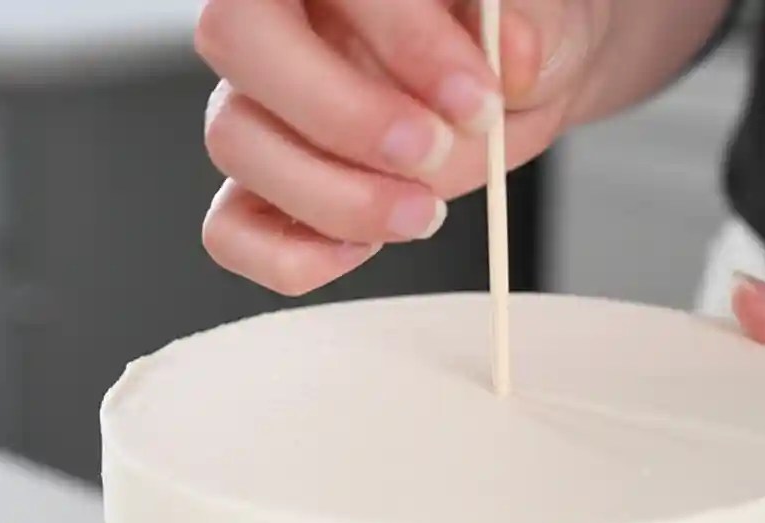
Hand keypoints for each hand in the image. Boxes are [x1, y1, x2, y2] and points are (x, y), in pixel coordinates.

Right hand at [195, 0, 600, 294]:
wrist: (508, 87)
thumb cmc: (508, 37)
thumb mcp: (534, 17)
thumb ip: (521, 24)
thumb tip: (511, 59)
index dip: (404, 41)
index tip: (477, 98)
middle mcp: (279, 22)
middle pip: (239, 41)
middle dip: (343, 114)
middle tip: (432, 152)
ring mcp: (259, 104)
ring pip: (234, 139)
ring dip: (332, 194)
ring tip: (422, 211)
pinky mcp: (263, 184)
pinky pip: (230, 230)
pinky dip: (289, 257)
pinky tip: (362, 247)